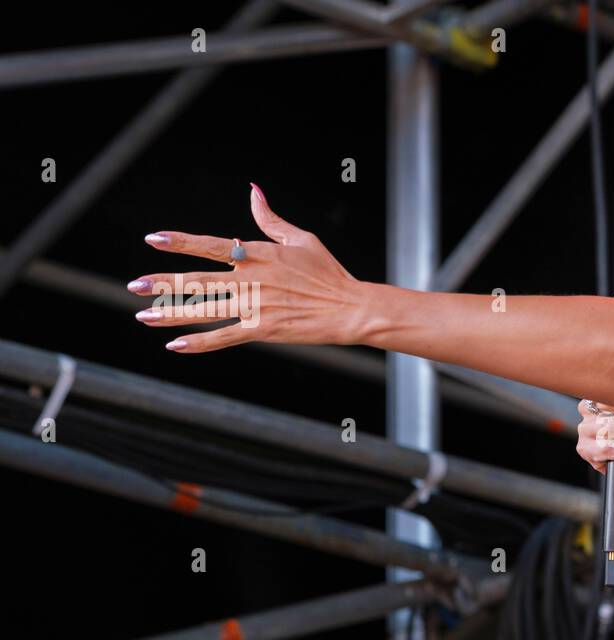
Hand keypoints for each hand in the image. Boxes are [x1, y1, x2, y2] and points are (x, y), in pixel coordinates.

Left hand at [127, 183, 373, 352]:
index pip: (210, 245)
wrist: (350, 307)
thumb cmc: (328, 272)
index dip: (180, 242)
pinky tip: (176, 345)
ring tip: (143, 316)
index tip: (154, 239)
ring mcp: (256, 305)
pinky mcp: (264, 330)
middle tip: (134, 286)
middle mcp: (251, 278)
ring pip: (205, 309)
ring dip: (171, 313)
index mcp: (257, 254)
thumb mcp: (301, 239)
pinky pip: (225, 336)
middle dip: (162, 283)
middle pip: (197, 280)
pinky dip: (200, 342)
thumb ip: (270, 219)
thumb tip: (253, 191)